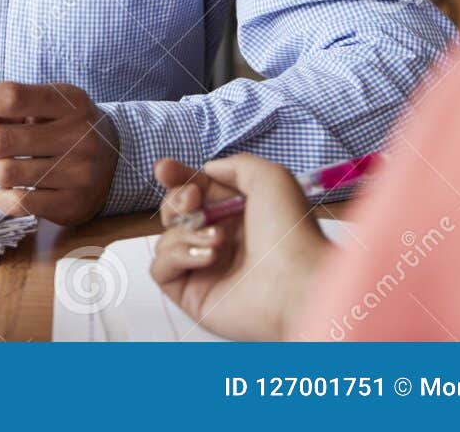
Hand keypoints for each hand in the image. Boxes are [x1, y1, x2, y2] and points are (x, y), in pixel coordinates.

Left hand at [0, 81, 119, 224]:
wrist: (118, 160)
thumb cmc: (69, 126)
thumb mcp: (50, 104)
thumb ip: (13, 107)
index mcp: (69, 101)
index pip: (12, 96)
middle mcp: (78, 135)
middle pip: (3, 139)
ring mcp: (78, 172)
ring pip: (6, 173)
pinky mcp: (73, 204)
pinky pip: (20, 203)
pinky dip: (0, 196)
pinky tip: (0, 189)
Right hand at [148, 153, 329, 340]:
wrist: (298, 284)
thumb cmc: (290, 232)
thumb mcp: (270, 178)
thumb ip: (235, 165)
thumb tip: (206, 170)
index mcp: (239, 215)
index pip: (196, 192)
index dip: (178, 179)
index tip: (164, 169)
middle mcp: (221, 241)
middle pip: (174, 213)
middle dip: (176, 200)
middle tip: (193, 202)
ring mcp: (205, 270)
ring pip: (166, 238)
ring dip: (187, 232)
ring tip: (219, 239)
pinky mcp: (192, 295)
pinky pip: (161, 267)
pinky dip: (177, 256)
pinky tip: (209, 258)